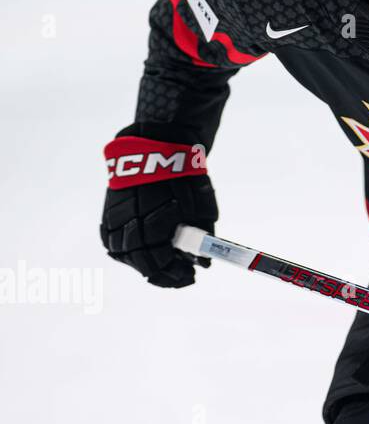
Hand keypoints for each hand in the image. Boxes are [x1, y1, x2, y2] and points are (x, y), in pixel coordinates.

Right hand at [101, 132, 214, 287]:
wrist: (157, 145)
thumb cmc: (185, 175)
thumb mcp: (202, 206)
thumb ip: (202, 236)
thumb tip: (205, 263)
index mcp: (152, 223)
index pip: (159, 263)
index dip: (175, 274)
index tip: (190, 278)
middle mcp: (128, 225)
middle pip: (142, 263)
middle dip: (164, 273)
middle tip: (182, 277)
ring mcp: (114, 220)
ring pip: (125, 255)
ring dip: (146, 263)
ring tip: (167, 266)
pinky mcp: (108, 214)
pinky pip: (115, 242)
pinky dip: (130, 251)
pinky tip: (147, 253)